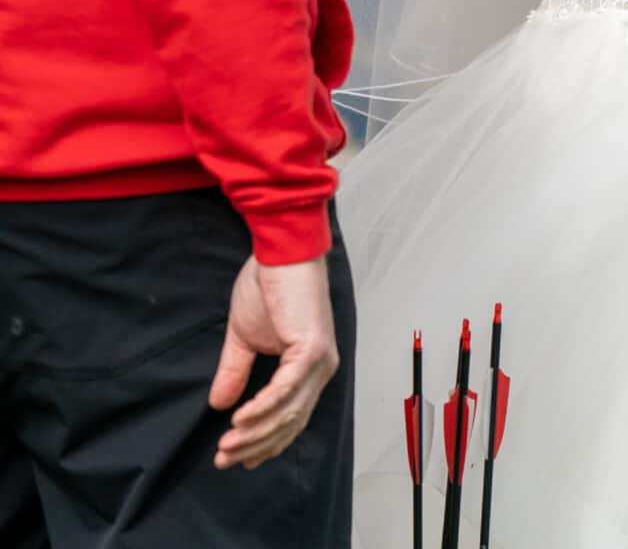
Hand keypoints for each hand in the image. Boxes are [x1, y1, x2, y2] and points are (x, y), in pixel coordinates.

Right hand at [210, 254, 338, 469]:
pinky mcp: (312, 348)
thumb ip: (236, 372)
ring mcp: (320, 359)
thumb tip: (219, 406)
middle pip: (290, 423)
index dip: (264, 443)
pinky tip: (239, 420)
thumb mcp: (244, 339)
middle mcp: (321, 368)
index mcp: (309, 368)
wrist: (279, 253)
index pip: (291, 418)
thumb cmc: (267, 288)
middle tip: (224, 460)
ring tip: (226, 446)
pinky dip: (263, 408)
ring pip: (289, 411)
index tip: (237, 460)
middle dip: (255, 446)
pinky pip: (287, 389)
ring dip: (254, 433)